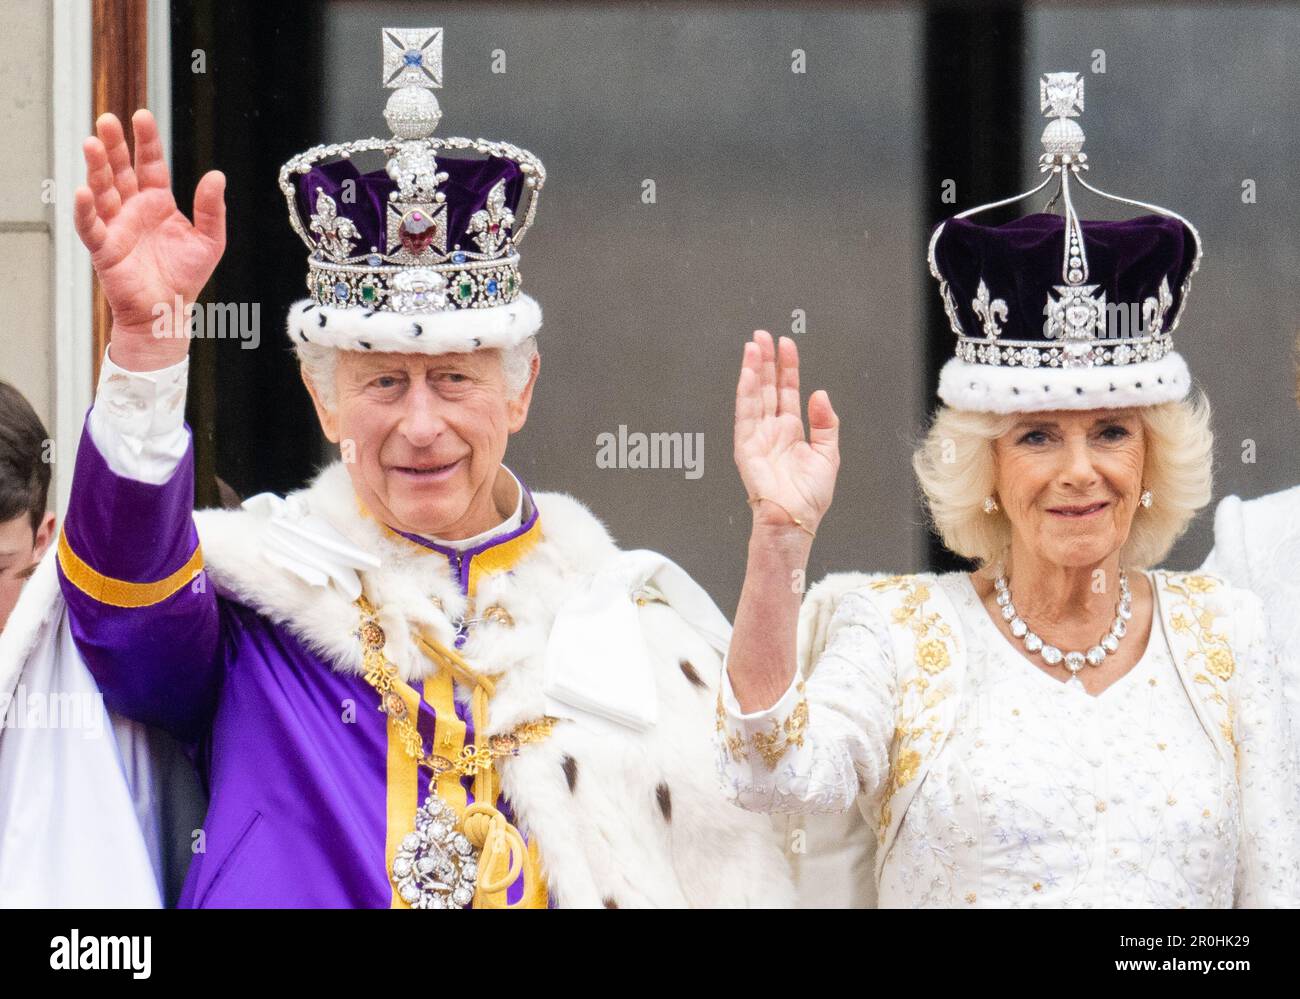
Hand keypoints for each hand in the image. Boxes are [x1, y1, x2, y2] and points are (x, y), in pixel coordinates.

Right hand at [73, 109, 226, 370]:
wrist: (168, 311)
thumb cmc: (186, 277)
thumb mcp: (210, 240)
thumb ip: (212, 209)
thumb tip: (217, 175)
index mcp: (158, 202)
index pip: (150, 164)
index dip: (147, 141)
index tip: (142, 115)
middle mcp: (134, 208)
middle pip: (121, 170)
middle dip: (114, 145)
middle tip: (107, 120)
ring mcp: (117, 225)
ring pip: (103, 190)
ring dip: (97, 168)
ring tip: (92, 143)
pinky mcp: (105, 247)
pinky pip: (91, 226)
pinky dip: (86, 210)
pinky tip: (84, 192)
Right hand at [733, 330, 839, 535]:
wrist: (795, 519)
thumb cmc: (810, 496)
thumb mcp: (828, 454)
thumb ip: (825, 423)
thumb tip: (819, 394)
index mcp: (792, 431)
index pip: (787, 391)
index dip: (787, 368)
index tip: (786, 345)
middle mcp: (773, 430)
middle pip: (768, 388)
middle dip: (766, 361)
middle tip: (763, 335)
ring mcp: (758, 436)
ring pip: (754, 396)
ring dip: (753, 370)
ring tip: (753, 346)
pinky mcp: (746, 446)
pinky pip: (745, 415)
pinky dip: (745, 393)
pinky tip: (747, 374)